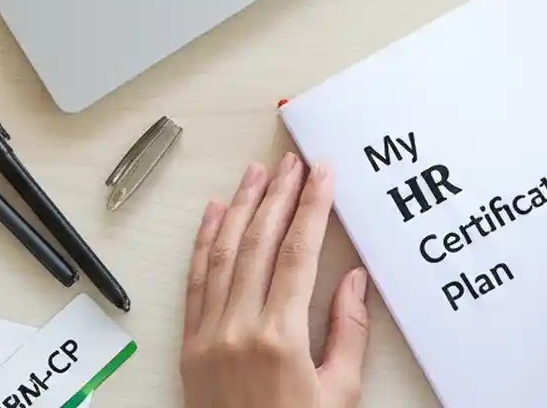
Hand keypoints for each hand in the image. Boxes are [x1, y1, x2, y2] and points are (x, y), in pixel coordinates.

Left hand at [181, 155, 370, 407]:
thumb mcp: (340, 393)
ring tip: (256, 172)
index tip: (321, 174)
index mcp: (280, 337)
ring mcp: (209, 334)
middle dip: (278, 195)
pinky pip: (196, 280)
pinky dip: (204, 242)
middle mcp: (238, 327)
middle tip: (292, 162)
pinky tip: (213, 213)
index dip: (311, 207)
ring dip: (240, 206)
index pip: (298, 252)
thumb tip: (355, 279)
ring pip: (223, 252)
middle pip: (259, 242)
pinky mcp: (191, 344)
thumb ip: (349, 332)